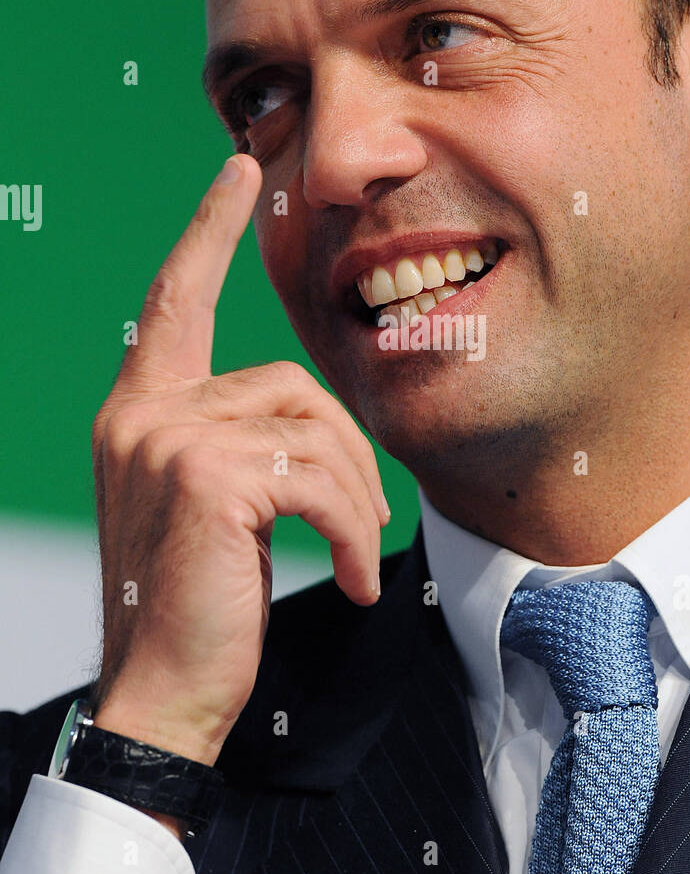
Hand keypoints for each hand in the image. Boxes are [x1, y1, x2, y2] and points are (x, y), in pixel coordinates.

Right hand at [90, 154, 388, 776]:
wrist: (163, 697)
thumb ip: (240, 444)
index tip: (238, 176)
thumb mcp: (211, 509)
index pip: (176, 301)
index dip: (208, 234)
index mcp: (142, 412)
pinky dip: (350, 531)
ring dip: (353, 501)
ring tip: (352, 557)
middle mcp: (143, 413)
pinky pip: (318, 477)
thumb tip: (314, 424)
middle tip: (363, 524)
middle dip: (345, 453)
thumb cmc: (196, 606)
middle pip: (289, 382)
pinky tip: (348, 577)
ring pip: (313, 429)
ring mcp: (169, 439)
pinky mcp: (208, 476)